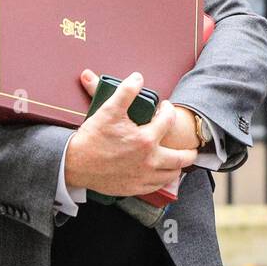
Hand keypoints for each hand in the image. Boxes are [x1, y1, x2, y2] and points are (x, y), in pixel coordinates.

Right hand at [64, 70, 197, 196]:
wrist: (74, 163)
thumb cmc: (92, 137)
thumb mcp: (109, 110)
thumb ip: (126, 92)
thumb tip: (138, 78)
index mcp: (146, 139)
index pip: (168, 121)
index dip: (169, 110)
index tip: (166, 108)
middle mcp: (149, 160)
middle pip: (182, 157)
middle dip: (190, 151)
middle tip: (192, 147)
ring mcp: (143, 176)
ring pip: (172, 174)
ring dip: (178, 166)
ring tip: (178, 160)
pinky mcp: (135, 187)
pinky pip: (157, 186)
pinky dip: (163, 179)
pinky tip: (162, 173)